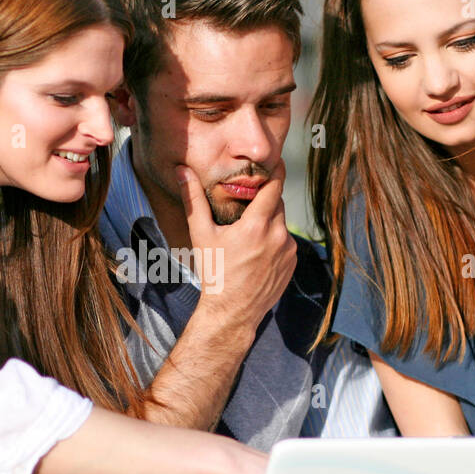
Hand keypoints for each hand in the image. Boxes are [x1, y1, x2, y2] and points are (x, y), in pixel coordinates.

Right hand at [177, 161, 296, 335]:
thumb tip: (182, 171)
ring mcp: (288, 250)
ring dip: (268, 223)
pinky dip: (274, 241)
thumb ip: (193, 199)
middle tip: (246, 207)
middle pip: (277, 204)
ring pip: (281, 223)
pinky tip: (256, 253)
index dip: (275, 171)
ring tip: (247, 237)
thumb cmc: (214, 273)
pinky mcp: (292, 263)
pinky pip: (285, 242)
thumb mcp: (201, 235)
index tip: (275, 162)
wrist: (232, 312)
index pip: (274, 185)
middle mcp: (278, 235)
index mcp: (257, 225)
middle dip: (264, 201)